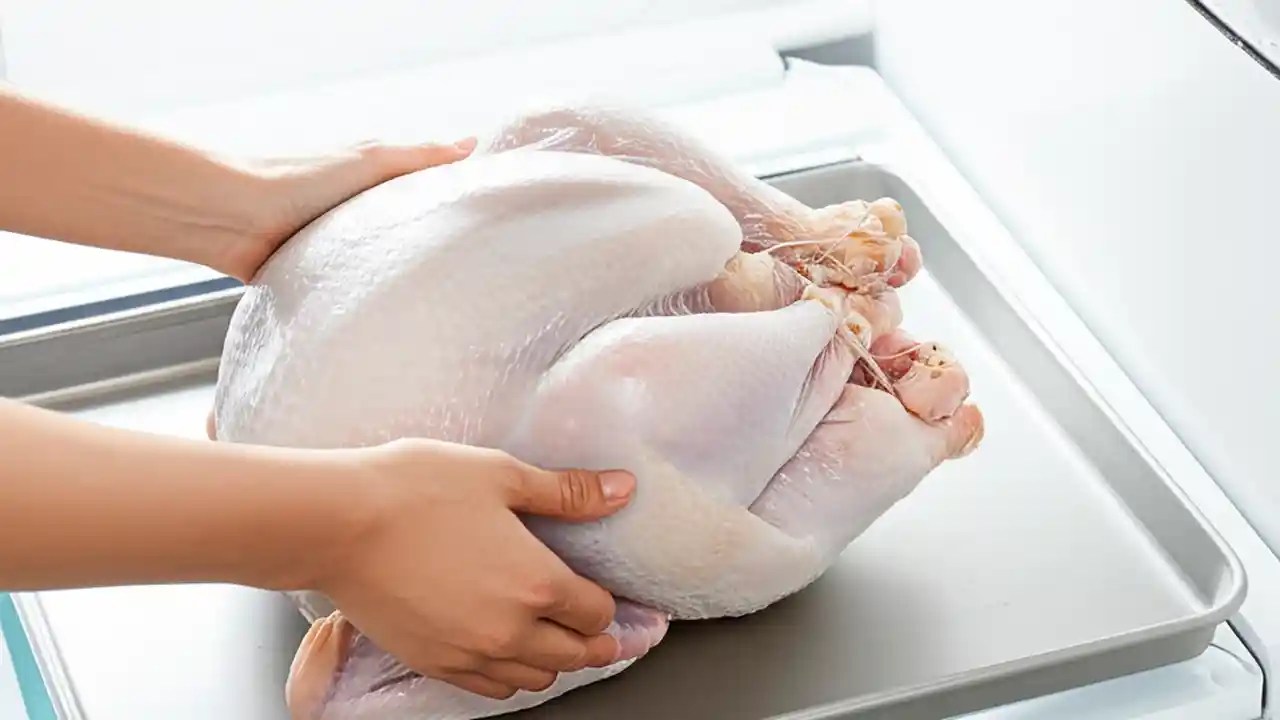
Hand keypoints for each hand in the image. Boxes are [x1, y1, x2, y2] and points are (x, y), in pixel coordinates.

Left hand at [221, 137, 477, 281]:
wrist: (232, 217)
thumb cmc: (298, 177)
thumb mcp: (371, 160)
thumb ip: (421, 157)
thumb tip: (473, 143)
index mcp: (376, 184)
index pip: (429, 192)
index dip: (460, 203)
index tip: (497, 221)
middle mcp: (360, 214)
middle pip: (411, 233)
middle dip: (439, 250)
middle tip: (483, 272)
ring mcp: (339, 247)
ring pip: (385, 265)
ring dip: (404, 279)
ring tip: (448, 301)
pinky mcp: (318, 277)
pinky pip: (354, 291)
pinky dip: (371, 300)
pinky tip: (395, 313)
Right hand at [308, 438, 636, 699]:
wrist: (338, 523)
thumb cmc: (415, 491)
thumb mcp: (502, 475)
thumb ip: (568, 492)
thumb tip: (621, 489)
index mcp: (537, 584)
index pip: (597, 613)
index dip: (607, 602)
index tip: (605, 593)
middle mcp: (509, 630)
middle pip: (576, 654)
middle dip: (593, 640)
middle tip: (599, 628)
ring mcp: (469, 653)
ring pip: (534, 678)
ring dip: (553, 660)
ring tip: (554, 637)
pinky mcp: (434, 663)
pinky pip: (489, 689)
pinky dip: (509, 675)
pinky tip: (506, 651)